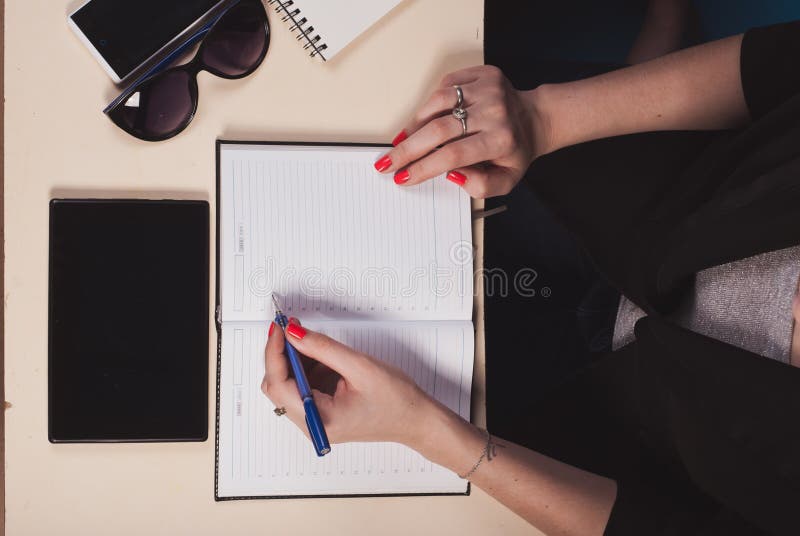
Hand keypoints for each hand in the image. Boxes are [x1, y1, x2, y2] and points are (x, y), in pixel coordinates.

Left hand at [261, 320, 434, 445]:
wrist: (415, 419)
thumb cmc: (396, 401)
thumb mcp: (359, 366)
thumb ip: (322, 348)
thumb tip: (294, 334)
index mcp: (319, 419)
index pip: (278, 384)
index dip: (274, 352)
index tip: (280, 328)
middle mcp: (312, 425)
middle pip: (277, 386)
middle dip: (283, 354)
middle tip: (293, 328)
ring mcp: (315, 420)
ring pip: (289, 385)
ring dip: (296, 360)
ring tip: (314, 342)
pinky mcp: (321, 413)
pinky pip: (303, 387)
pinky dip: (307, 368)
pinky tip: (323, 358)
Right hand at [374, 65, 549, 197]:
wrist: (534, 119)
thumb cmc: (515, 151)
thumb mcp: (505, 181)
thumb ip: (480, 186)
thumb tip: (451, 174)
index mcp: (501, 140)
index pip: (453, 155)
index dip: (423, 167)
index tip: (402, 176)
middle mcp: (495, 111)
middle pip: (439, 130)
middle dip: (407, 149)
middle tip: (387, 162)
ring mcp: (488, 88)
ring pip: (436, 103)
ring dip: (412, 125)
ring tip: (400, 142)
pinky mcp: (481, 73)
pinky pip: (443, 87)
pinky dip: (428, 106)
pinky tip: (423, 121)